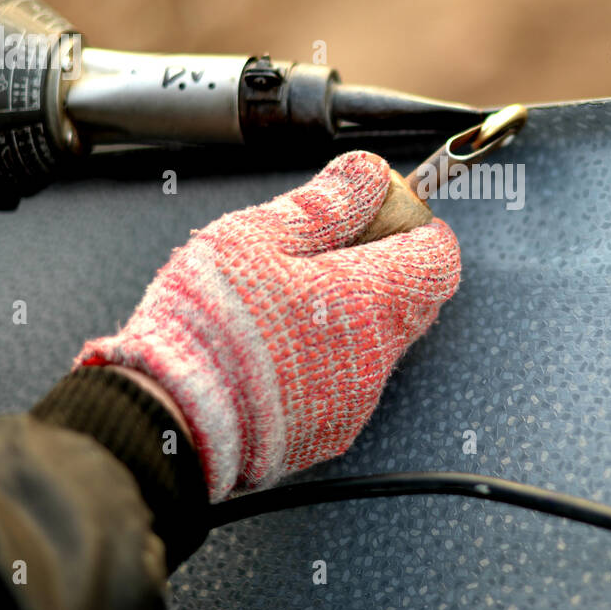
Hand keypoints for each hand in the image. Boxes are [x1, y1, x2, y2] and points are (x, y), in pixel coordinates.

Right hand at [75, 150, 461, 499]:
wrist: (171, 417)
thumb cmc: (210, 322)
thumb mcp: (260, 236)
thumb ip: (326, 205)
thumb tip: (369, 176)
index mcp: (371, 298)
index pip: (439, 258)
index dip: (417, 228)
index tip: (380, 215)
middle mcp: (377, 355)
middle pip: (414, 300)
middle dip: (384, 268)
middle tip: (323, 251)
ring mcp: (355, 401)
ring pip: (378, 344)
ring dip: (350, 316)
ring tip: (284, 301)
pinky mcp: (327, 433)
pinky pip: (345, 385)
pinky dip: (324, 360)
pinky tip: (274, 350)